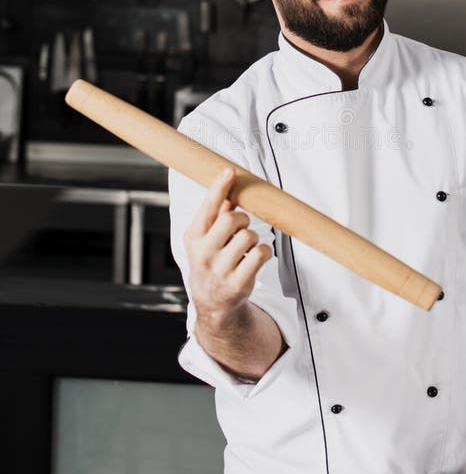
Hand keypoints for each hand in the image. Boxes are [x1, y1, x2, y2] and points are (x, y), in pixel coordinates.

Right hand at [183, 167, 272, 322]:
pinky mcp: (238, 283)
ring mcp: (220, 270)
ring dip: (254, 238)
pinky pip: (260, 254)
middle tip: (241, 228)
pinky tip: (256, 257)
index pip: (208, 206)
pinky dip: (264, 252)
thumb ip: (216, 215)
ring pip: (249, 236)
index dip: (219, 186)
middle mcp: (203, 253)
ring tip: (246, 248)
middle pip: (232, 219)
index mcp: (193, 236)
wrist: (212, 302)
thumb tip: (228, 189)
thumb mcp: (206, 239)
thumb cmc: (211, 262)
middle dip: (242, 220)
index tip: (230, 170)